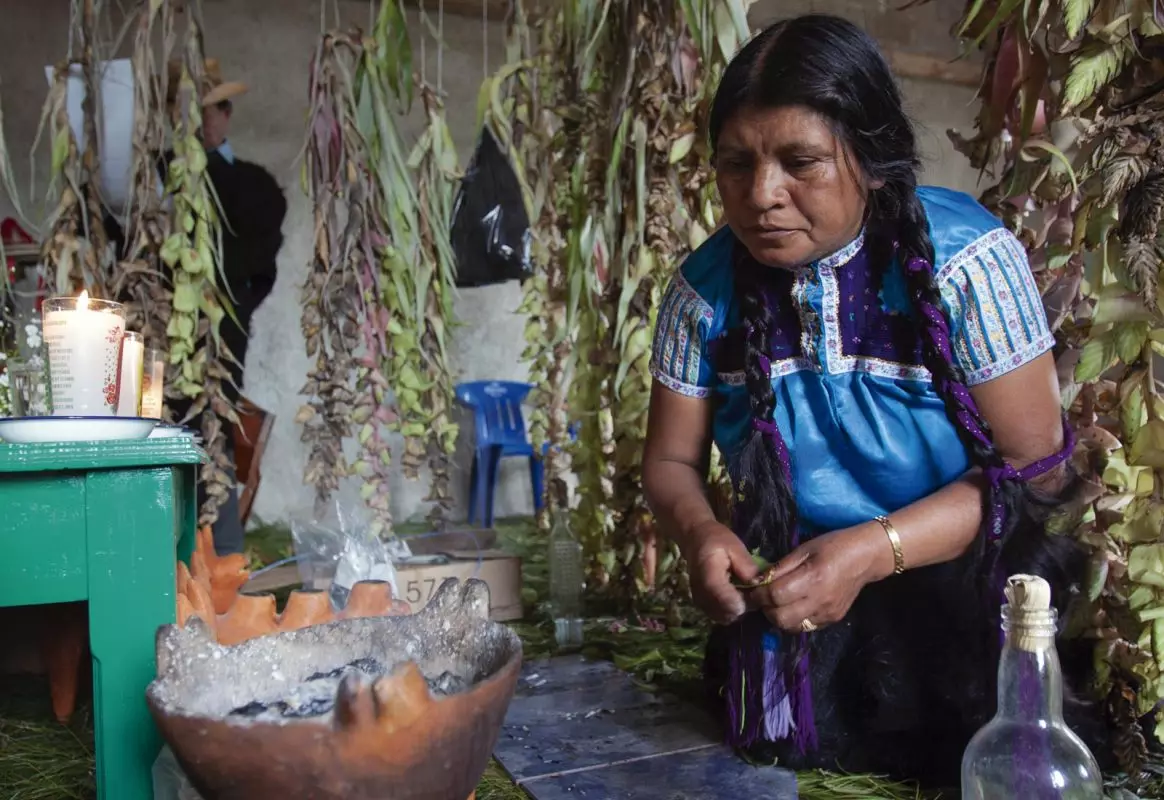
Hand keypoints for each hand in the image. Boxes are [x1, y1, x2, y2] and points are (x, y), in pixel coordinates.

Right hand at [681, 521, 759, 625]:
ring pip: (725, 617)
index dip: (748, 601)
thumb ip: (747, 566)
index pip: (731, 604)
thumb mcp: (734, 546)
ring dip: (737, 608)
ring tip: (742, 590)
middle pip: (730, 614)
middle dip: (745, 605)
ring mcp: (700, 603)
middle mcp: (702, 596)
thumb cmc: (715, 539)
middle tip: (751, 588)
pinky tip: (734, 593)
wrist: (694, 538)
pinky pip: (720, 615)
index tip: (755, 589)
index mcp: (710, 580)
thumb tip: (760, 584)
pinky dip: (729, 609)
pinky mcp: (702, 605)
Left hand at [746, 523, 885, 631]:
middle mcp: (820, 601)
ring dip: (778, 617)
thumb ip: (781, 567)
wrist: (866, 558)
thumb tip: (757, 580)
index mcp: (813, 578)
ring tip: (777, 603)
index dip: (758, 594)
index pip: (776, 595)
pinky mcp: (832, 620)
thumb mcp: (805, 549)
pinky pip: (805, 627)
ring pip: (791, 627)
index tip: (752, 589)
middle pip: (781, 618)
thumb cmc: (834, 546)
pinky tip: (794, 607)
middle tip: (763, 598)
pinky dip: (793, 620)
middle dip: (766, 609)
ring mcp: (827, 614)